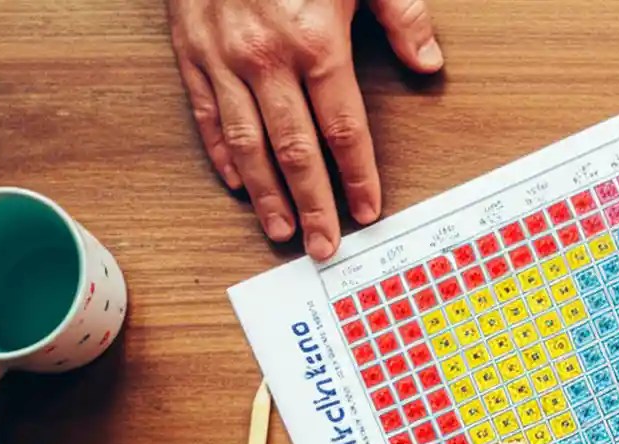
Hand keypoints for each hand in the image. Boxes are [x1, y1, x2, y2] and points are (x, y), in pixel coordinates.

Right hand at [168, 0, 444, 259]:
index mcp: (314, 42)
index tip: (367, 211)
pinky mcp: (189, 50)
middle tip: (324, 245)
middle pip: (295, 150)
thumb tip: (429, 64)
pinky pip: (205, 113)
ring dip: (265, 193)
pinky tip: (235, 182)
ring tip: (282, 228)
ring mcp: (222, 58)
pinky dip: (220, 153)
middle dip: (313, 204)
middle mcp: (265, 58)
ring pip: (246, 143)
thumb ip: (402, 15)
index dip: (358, 176)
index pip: (343, 129)